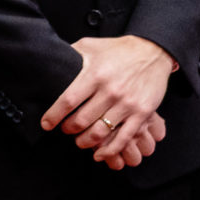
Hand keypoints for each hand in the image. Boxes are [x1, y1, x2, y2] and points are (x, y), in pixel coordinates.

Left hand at [40, 35, 173, 165]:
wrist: (152, 51)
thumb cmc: (119, 50)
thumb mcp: (92, 46)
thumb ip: (71, 54)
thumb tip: (49, 61)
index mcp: (95, 73)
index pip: (68, 100)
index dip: (54, 115)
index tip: (46, 123)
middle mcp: (111, 90)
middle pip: (81, 120)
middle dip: (68, 129)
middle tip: (65, 130)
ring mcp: (127, 103)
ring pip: (100, 132)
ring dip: (85, 141)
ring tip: (80, 140)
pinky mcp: (141, 113)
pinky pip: (123, 138)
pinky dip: (109, 151)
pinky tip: (99, 154)